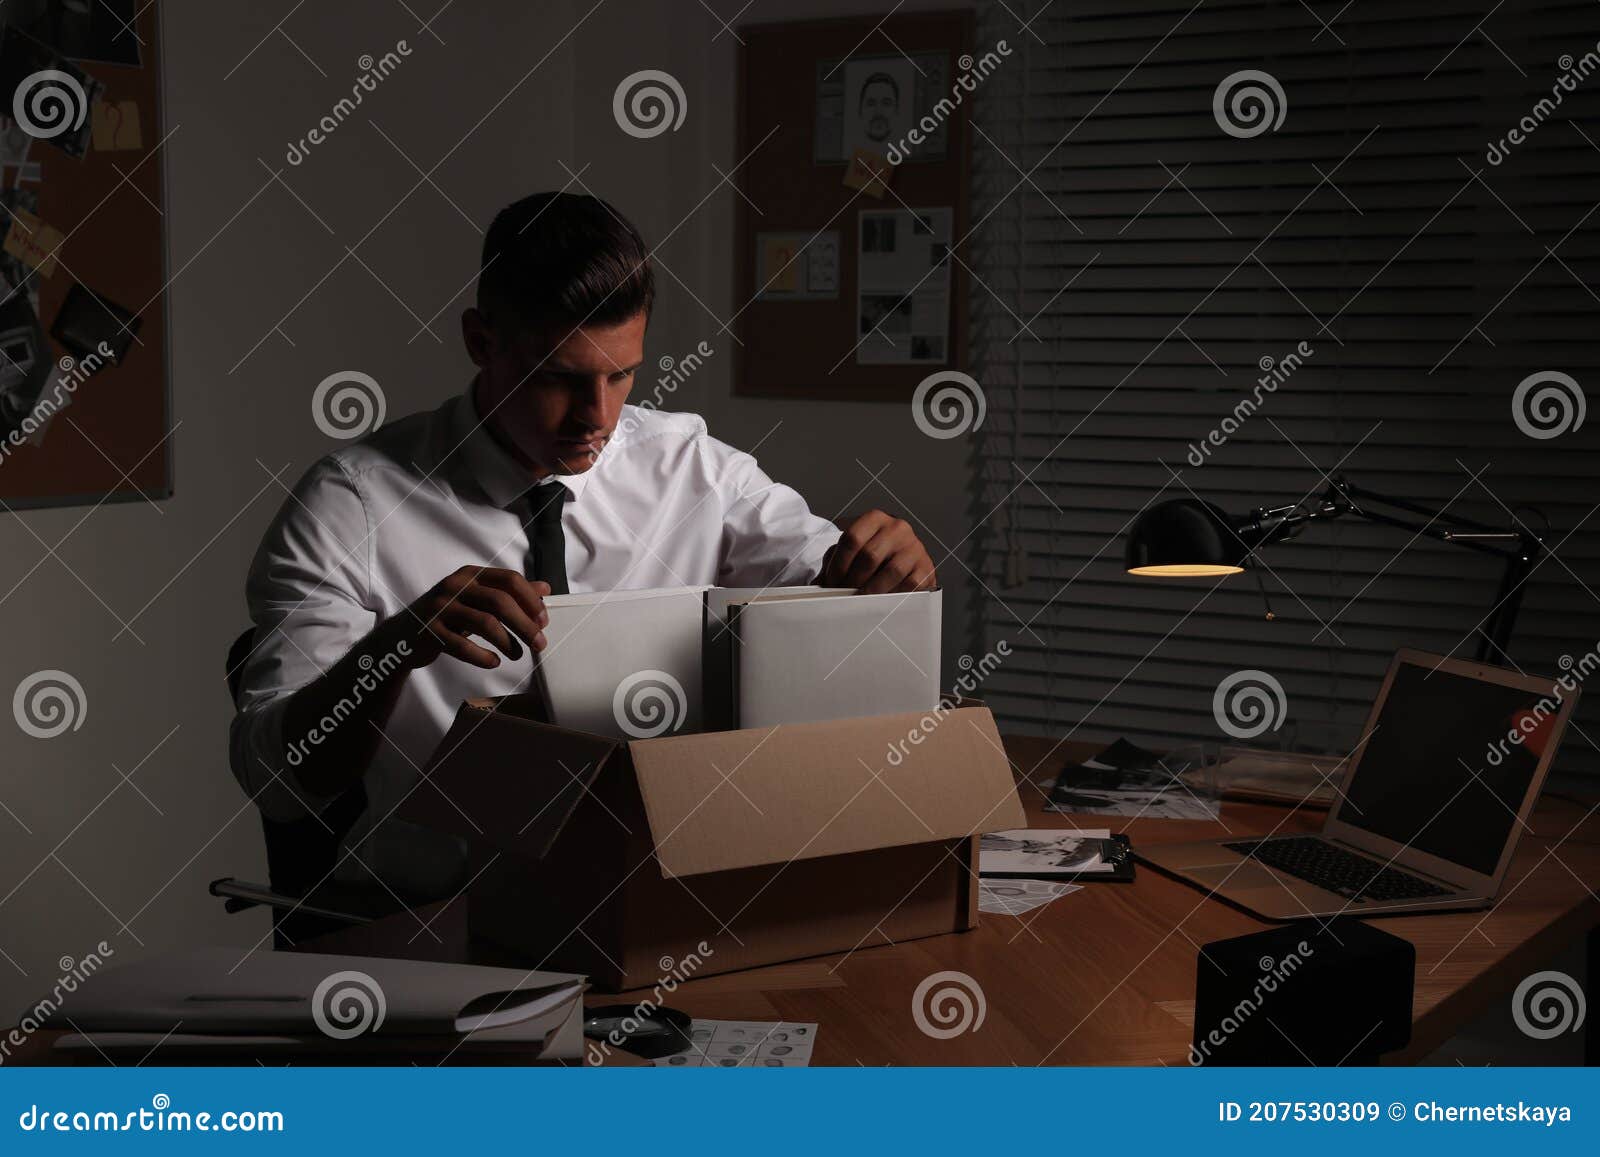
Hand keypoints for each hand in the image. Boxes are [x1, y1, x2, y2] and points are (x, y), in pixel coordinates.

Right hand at [387, 566, 549, 669]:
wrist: (403, 635)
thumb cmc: (448, 616)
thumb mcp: (477, 599)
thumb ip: (509, 593)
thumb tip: (544, 588)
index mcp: (470, 575)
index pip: (509, 579)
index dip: (530, 600)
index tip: (544, 620)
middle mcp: (454, 586)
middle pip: (500, 602)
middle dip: (524, 625)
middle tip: (539, 643)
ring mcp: (439, 608)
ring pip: (484, 623)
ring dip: (508, 642)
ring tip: (518, 655)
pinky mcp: (429, 631)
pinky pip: (462, 646)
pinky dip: (482, 656)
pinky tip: (494, 662)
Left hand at [819, 510, 937, 593]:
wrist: (905, 561)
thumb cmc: (874, 557)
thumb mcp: (852, 553)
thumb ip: (835, 563)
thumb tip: (816, 588)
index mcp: (875, 518)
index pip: (852, 538)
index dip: (838, 564)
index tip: (831, 584)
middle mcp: (897, 527)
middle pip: (870, 556)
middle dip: (853, 580)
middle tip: (844, 596)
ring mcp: (914, 546)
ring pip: (891, 571)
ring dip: (872, 590)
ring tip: (860, 602)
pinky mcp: (926, 566)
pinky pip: (909, 584)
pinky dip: (893, 595)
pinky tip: (882, 602)